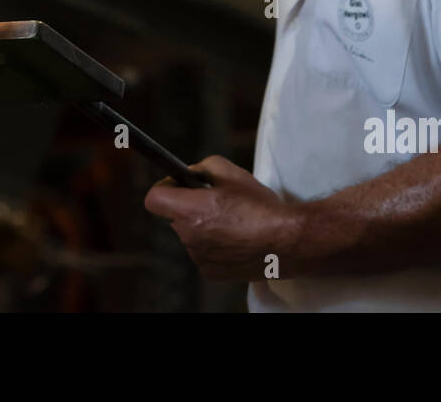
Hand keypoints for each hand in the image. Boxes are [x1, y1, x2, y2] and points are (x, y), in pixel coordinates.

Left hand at [143, 156, 298, 281]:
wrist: (286, 241)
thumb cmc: (260, 205)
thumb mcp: (230, 171)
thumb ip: (202, 168)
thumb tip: (190, 175)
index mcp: (189, 211)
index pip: (154, 199)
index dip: (165, 187)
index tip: (180, 184)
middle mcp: (189, 237)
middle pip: (174, 216)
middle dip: (189, 206)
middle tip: (215, 200)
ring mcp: (198, 257)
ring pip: (190, 235)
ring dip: (203, 226)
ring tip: (233, 220)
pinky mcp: (210, 272)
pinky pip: (203, 252)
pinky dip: (214, 244)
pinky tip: (236, 238)